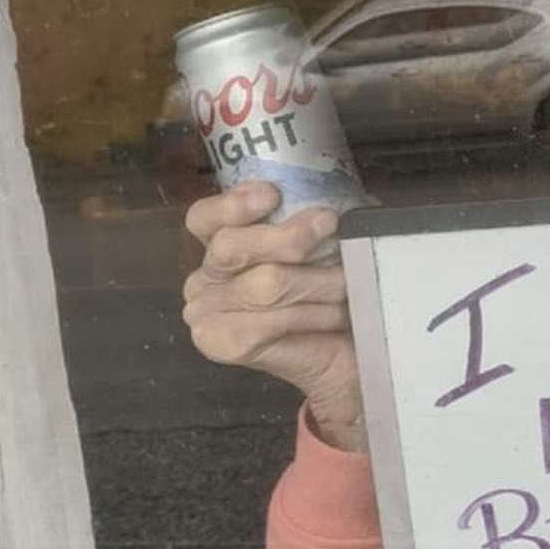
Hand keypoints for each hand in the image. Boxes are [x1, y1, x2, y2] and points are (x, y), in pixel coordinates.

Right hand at [182, 180, 365, 452]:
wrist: (339, 353)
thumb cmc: (326, 287)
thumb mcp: (318, 240)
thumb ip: (308, 215)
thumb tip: (331, 199)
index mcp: (217, 243)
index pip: (205, 217)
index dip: (234, 204)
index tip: (273, 195)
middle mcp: (203, 277)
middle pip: (231, 245)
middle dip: (288, 236)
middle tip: (329, 225)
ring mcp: (206, 313)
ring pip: (265, 283)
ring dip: (318, 280)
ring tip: (345, 282)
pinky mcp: (223, 344)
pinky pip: (273, 320)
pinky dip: (313, 313)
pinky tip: (333, 314)